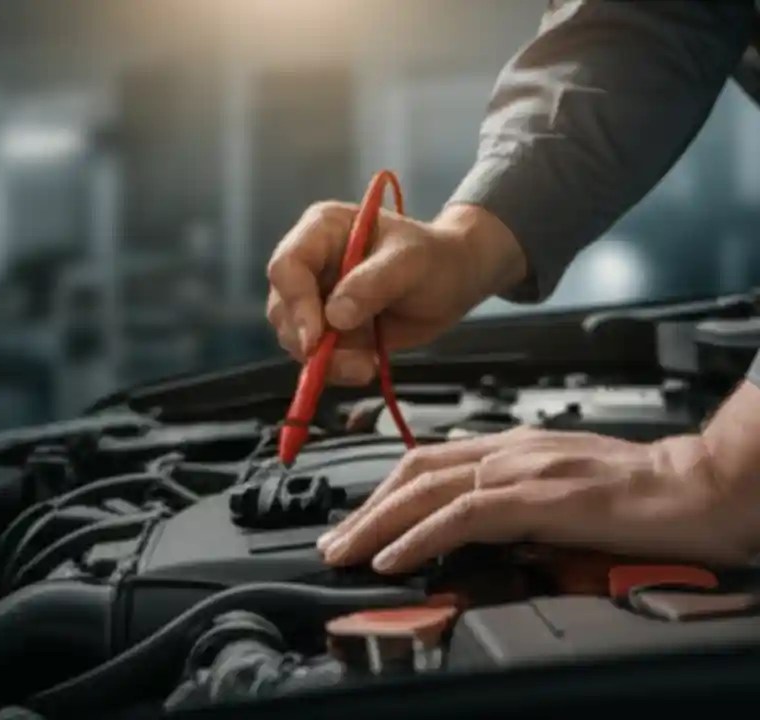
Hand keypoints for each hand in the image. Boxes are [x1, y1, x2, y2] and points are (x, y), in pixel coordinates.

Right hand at [265, 203, 525, 384]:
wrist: (454, 281)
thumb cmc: (435, 258)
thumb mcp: (412, 262)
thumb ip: (374, 283)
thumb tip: (334, 317)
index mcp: (321, 231)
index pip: (287, 265)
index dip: (295, 302)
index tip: (316, 338)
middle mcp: (309, 263)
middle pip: (282, 307)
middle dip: (308, 340)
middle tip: (350, 362)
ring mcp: (314, 298)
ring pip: (293, 337)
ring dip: (324, 361)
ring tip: (364, 367)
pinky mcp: (326, 329)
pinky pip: (314, 357)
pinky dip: (334, 370)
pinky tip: (365, 366)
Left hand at [317, 427, 758, 573]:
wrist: (701, 487)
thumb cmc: (641, 495)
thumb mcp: (562, 491)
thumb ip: (516, 503)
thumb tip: (473, 535)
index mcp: (512, 447)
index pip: (428, 461)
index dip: (382, 491)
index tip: (355, 521)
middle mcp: (509, 450)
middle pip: (413, 473)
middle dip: (364, 510)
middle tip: (332, 542)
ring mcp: (523, 470)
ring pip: (426, 492)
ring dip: (376, 525)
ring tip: (343, 553)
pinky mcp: (540, 498)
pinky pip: (463, 517)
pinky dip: (418, 537)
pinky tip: (391, 558)